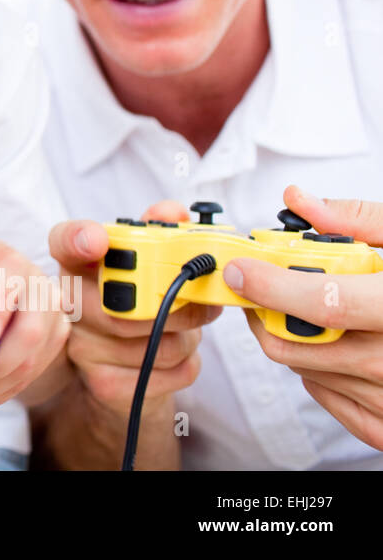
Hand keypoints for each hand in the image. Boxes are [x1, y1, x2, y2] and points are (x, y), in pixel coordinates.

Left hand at [0, 235, 69, 405]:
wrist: (6, 288)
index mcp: (1, 260)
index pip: (10, 275)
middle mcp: (34, 284)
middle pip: (33, 327)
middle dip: (1, 358)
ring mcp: (49, 315)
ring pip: (35, 357)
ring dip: (0, 377)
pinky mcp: (54, 340)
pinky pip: (35, 372)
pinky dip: (6, 386)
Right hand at [48, 201, 221, 413]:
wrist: (122, 366)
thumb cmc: (136, 302)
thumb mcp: (145, 261)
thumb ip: (159, 230)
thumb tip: (173, 212)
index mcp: (77, 264)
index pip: (64, 243)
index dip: (79, 239)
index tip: (99, 240)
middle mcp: (71, 304)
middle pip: (123, 304)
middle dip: (177, 304)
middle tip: (201, 297)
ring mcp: (83, 348)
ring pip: (155, 342)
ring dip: (190, 334)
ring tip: (186, 326)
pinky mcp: (106, 384)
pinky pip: (169, 371)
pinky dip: (189, 362)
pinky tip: (177, 351)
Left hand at [224, 185, 382, 449]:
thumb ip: (360, 221)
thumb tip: (299, 201)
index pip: (326, 304)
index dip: (273, 285)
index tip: (240, 270)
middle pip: (298, 346)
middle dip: (268, 313)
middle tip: (262, 287)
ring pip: (306, 371)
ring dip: (296, 339)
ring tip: (317, 311)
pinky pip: (330, 400)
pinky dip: (319, 371)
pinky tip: (338, 344)